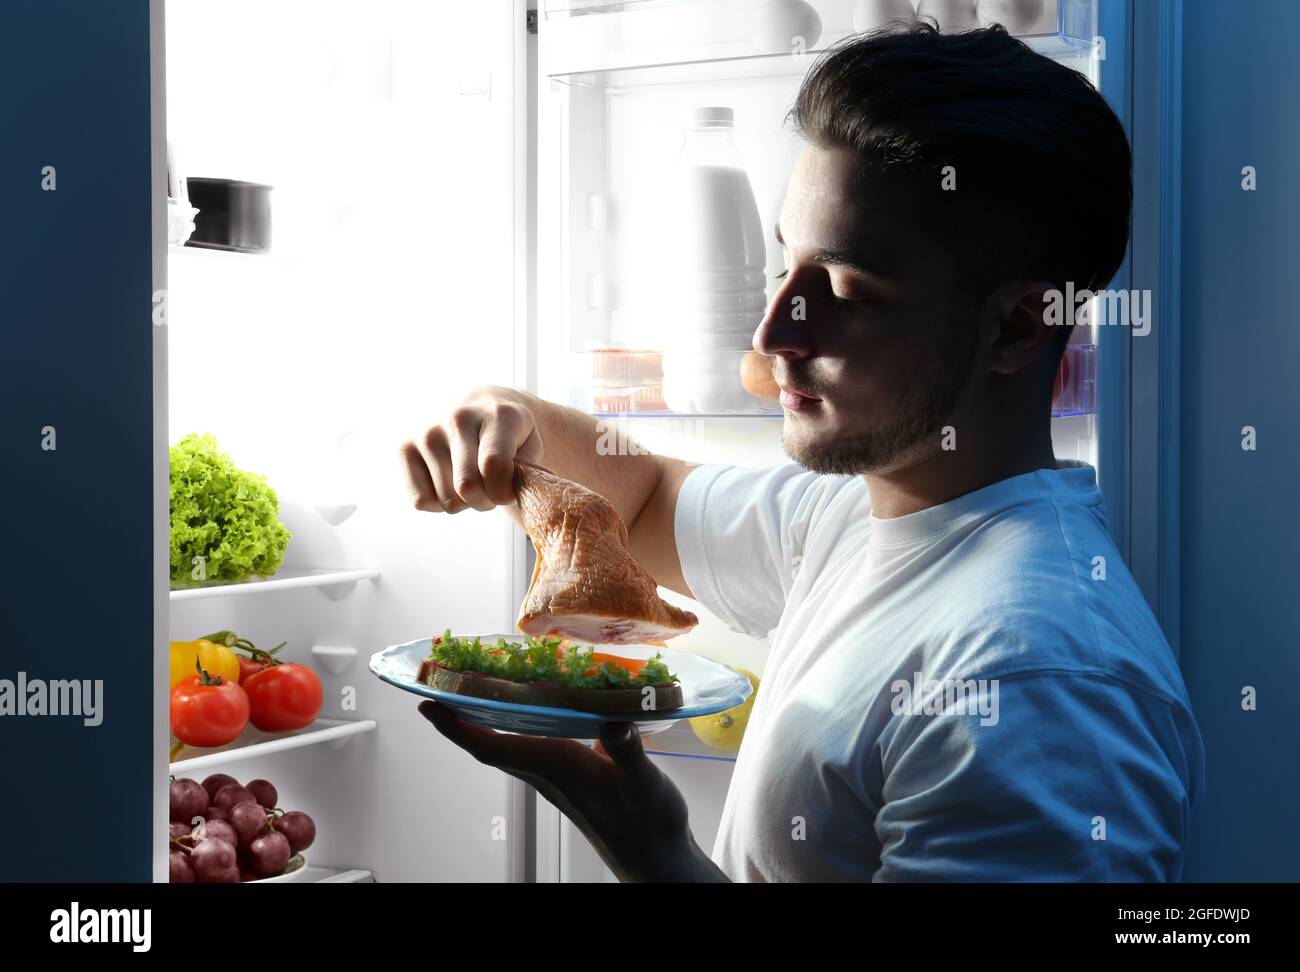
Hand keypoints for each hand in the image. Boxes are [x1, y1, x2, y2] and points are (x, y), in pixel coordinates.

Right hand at [400, 388, 542, 513]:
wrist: (484, 411)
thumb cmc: (512, 438)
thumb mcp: (532, 449)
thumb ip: (530, 474)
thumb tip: (523, 492)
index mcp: (498, 415)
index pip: (494, 466)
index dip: (504, 492)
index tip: (509, 492)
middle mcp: (459, 417)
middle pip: (468, 488)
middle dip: (486, 501)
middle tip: (492, 488)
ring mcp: (429, 432)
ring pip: (447, 500)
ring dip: (464, 503)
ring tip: (473, 481)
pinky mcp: (405, 448)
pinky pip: (420, 501)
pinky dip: (438, 504)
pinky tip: (449, 483)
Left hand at [419, 701, 726, 881]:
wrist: (655, 853)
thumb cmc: (647, 823)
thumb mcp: (643, 784)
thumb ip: (627, 752)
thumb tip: (616, 720)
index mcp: (558, 767)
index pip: (493, 746)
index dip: (458, 727)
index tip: (428, 705)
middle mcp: (549, 770)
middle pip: (489, 742)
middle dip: (460, 715)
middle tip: (437, 682)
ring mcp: (558, 773)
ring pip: (508, 743)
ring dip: (485, 717)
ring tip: (472, 686)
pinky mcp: (573, 771)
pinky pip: (533, 742)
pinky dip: (520, 720)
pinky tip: (532, 703)